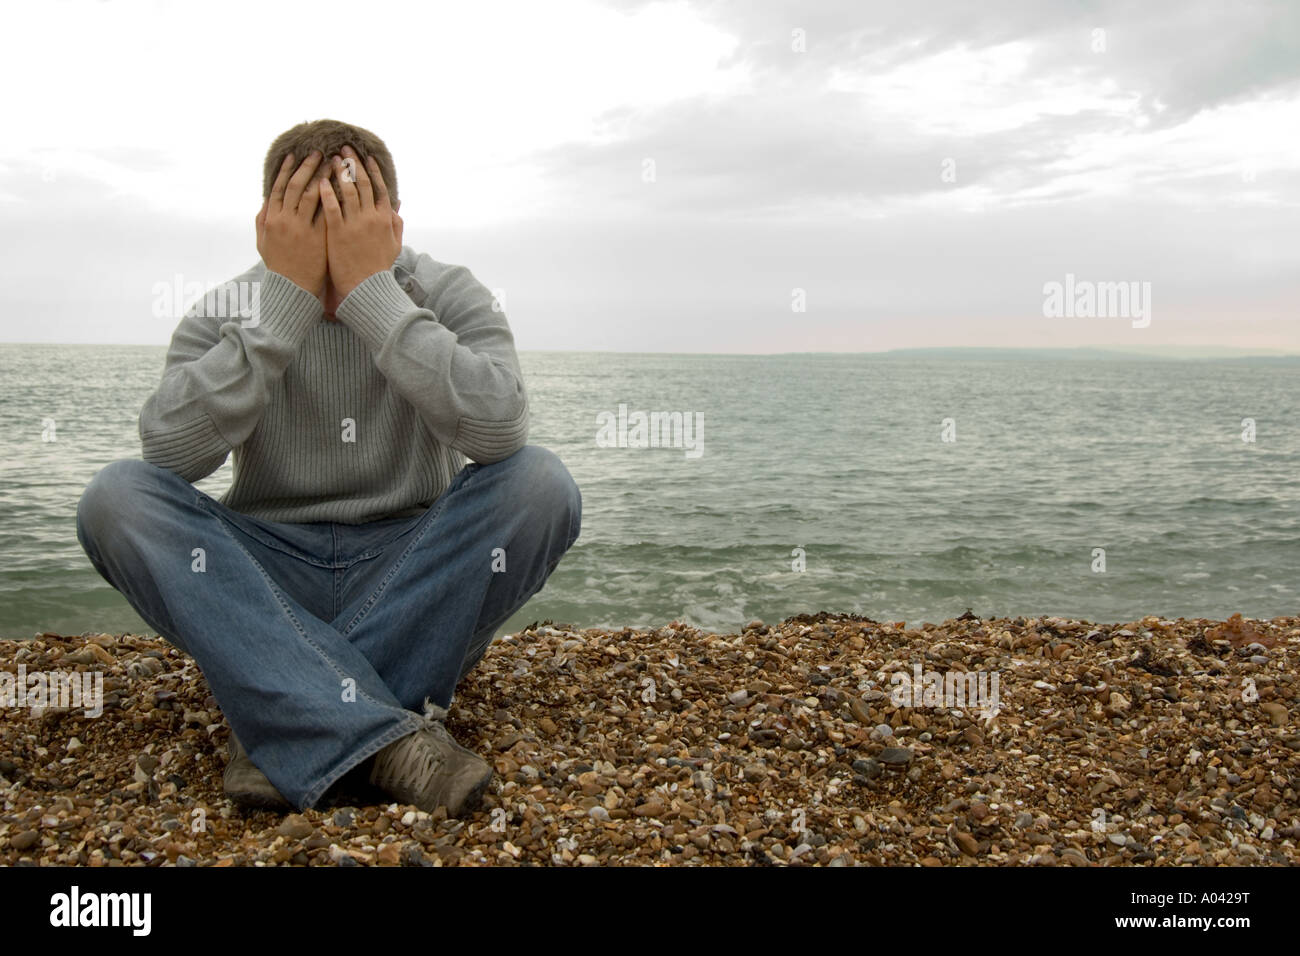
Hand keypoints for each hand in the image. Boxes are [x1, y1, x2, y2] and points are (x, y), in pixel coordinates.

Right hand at [255, 151, 326, 296]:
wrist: (292, 290)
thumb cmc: (279, 266)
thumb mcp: (263, 242)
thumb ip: (262, 219)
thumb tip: (266, 199)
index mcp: (271, 218)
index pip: (279, 187)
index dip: (287, 169)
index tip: (294, 155)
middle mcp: (285, 220)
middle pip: (297, 185)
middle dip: (308, 166)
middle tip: (319, 152)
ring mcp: (302, 229)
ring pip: (313, 195)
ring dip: (323, 176)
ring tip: (334, 163)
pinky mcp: (318, 238)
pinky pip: (328, 212)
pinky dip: (334, 198)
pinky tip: (342, 186)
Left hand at [319, 145, 403, 298]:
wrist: (367, 288)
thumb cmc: (378, 268)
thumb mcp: (394, 245)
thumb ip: (396, 224)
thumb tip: (396, 207)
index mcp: (385, 219)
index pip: (380, 188)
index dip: (372, 170)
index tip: (365, 157)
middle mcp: (371, 218)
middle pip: (363, 183)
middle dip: (354, 164)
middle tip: (344, 149)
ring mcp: (355, 224)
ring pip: (348, 191)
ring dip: (340, 172)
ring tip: (331, 158)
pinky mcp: (338, 232)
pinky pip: (332, 207)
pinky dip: (327, 193)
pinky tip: (320, 181)